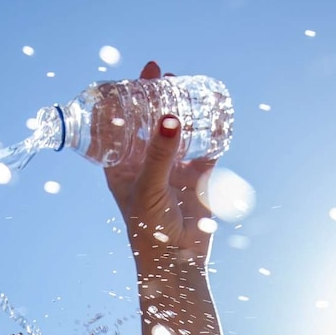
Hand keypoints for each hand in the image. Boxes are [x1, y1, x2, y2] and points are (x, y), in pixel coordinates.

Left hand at [102, 60, 215, 268]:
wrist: (177, 261)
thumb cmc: (149, 229)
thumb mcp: (149, 187)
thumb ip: (159, 153)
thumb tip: (170, 118)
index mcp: (123, 166)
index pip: (120, 125)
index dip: (125, 99)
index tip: (135, 76)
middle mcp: (147, 163)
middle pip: (150, 121)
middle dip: (156, 96)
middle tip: (162, 74)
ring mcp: (173, 168)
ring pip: (178, 130)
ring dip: (182, 107)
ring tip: (185, 85)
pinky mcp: (198, 176)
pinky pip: (206, 145)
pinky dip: (210, 129)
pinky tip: (214, 110)